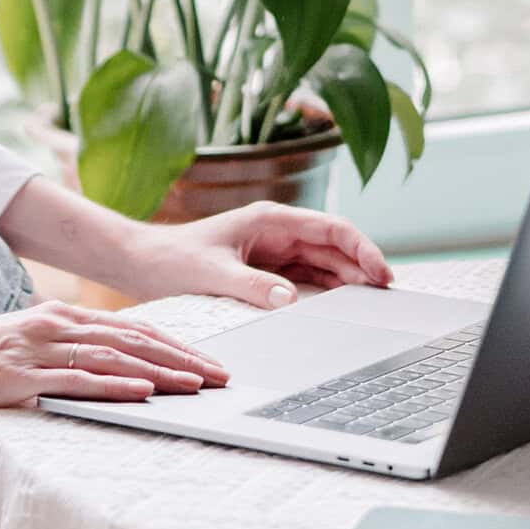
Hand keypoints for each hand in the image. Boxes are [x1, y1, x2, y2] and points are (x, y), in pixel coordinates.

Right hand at [0, 299, 231, 420]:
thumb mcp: (20, 349)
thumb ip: (58, 355)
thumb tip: (99, 370)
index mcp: (56, 317)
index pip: (131, 329)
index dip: (175, 344)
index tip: (210, 362)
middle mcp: (52, 325)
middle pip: (132, 338)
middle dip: (182, 357)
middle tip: (221, 375)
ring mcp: (34, 349)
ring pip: (112, 356)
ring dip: (160, 371)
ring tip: (197, 385)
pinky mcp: (15, 376)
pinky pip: (72, 381)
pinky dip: (112, 385)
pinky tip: (142, 391)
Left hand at [125, 201, 394, 309]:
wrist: (142, 264)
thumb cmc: (172, 260)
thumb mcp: (211, 274)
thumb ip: (251, 286)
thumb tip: (290, 299)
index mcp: (270, 219)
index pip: (331, 229)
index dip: (362, 248)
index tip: (381, 273)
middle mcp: (278, 232)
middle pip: (334, 248)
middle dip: (363, 268)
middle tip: (387, 298)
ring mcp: (274, 252)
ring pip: (325, 265)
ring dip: (349, 282)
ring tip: (374, 305)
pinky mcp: (267, 272)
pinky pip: (307, 281)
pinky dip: (328, 292)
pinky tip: (343, 308)